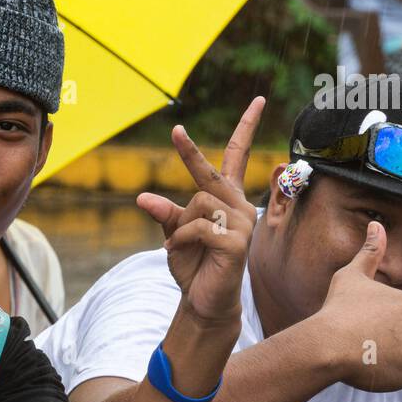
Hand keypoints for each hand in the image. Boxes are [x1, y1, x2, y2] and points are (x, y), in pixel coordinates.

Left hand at [136, 97, 262, 326]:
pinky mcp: (237, 242)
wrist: (203, 301)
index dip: (246, 129)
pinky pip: (199, 227)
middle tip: (176, 130)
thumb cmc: (193, 264)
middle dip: (190, 153)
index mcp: (226, 199)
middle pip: (209, 175)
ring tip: (180, 245)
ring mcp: (243, 223)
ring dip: (180, 226)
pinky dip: (182, 238)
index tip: (258, 101)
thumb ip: (165, 213)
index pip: (237, 157)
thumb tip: (142, 197)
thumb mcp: (174, 233)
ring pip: (199, 204)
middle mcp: (239, 206)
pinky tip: (178, 250)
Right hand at [316, 221, 401, 393]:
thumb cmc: (336, 308)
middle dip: (382, 337)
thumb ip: (370, 251)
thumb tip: (378, 223)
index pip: (397, 313)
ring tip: (361, 353)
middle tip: (356, 336)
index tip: (357, 319)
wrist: (327, 344)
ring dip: (387, 356)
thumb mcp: (351, 274)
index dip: (374, 318)